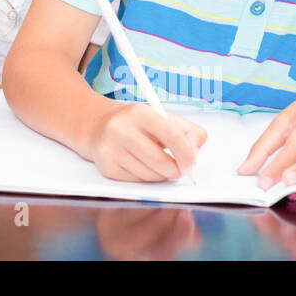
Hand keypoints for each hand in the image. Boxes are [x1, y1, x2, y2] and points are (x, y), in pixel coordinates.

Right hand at [85, 103, 206, 181]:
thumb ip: (186, 130)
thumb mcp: (160, 117)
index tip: (192, 162)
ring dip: (162, 175)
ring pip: (150, 175)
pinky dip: (147, 178)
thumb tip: (196, 149)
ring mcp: (112, 149)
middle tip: (179, 168)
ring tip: (157, 163)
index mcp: (140, 112)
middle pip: (161, 162)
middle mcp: (121, 129)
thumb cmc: (135, 123)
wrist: (98, 126)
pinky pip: (138, 182)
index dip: (188, 154)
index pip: (173, 136)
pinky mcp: (108, 167)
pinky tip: (142, 165)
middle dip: (176, 170)